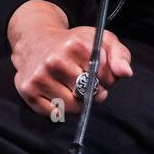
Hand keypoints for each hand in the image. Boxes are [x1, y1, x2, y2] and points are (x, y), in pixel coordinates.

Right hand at [10, 23, 133, 117]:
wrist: (36, 40)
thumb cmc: (74, 43)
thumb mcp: (101, 40)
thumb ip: (119, 55)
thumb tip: (125, 73)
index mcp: (76, 46)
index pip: (103, 76)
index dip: (107, 79)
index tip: (102, 75)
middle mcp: (55, 61)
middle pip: (87, 94)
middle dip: (93, 92)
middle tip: (88, 82)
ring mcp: (39, 77)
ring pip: (71, 107)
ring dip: (79, 103)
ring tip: (75, 88)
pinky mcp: (27, 91)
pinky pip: (54, 114)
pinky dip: (62, 109)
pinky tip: (61, 93)